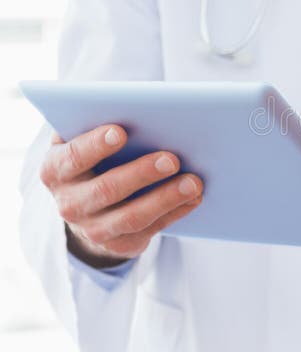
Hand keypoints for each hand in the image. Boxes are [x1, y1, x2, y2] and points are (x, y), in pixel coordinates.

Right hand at [40, 125, 202, 267]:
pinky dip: (176, 212)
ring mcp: (92, 228)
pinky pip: (151, 229)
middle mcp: (69, 203)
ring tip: (194, 182)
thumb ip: (97, 124)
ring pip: (132, 216)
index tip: (120, 131)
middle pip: (107, 189)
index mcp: (56, 170)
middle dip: (142, 173)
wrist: (86, 208)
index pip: (73, 157)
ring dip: (166, 198)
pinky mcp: (118, 244)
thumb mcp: (84, 141)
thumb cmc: (92, 160)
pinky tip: (194, 198)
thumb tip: (138, 107)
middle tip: (172, 159)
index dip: (95, 145)